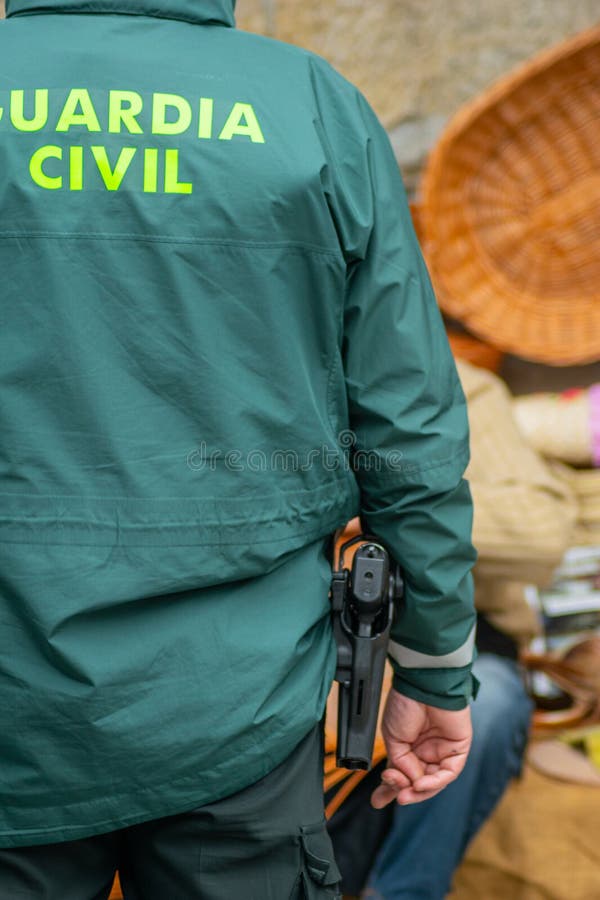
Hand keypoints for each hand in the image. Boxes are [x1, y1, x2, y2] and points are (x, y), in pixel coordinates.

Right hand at [370, 688, 471, 807]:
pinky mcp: (458, 749)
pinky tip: (419, 784)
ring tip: (404, 794)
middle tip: (394, 795)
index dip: (390, 788)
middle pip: (418, 782)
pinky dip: (434, 782)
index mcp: (410, 746)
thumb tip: (409, 782)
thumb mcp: (393, 738)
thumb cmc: (406, 704)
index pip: (402, 773)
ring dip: (419, 791)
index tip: (377, 800)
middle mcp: (426, 750)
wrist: (422, 686)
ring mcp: (442, 751)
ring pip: (433, 782)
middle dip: (405, 791)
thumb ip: (400, 763)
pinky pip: (448, 773)